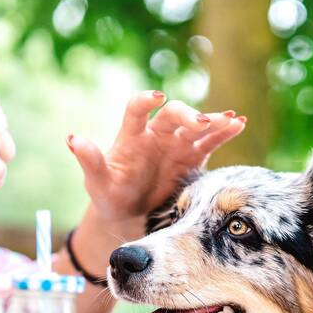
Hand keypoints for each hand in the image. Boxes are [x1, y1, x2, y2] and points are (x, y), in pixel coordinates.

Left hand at [67, 92, 245, 223]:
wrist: (129, 214)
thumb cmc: (110, 196)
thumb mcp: (97, 183)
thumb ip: (90, 161)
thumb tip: (73, 138)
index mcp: (131, 136)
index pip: (137, 109)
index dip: (145, 101)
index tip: (156, 97)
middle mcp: (156, 134)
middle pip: (172, 114)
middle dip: (187, 115)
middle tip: (200, 122)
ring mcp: (176, 145)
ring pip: (196, 127)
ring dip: (212, 121)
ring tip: (231, 119)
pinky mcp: (192, 158)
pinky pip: (210, 142)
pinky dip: (224, 132)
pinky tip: (240, 123)